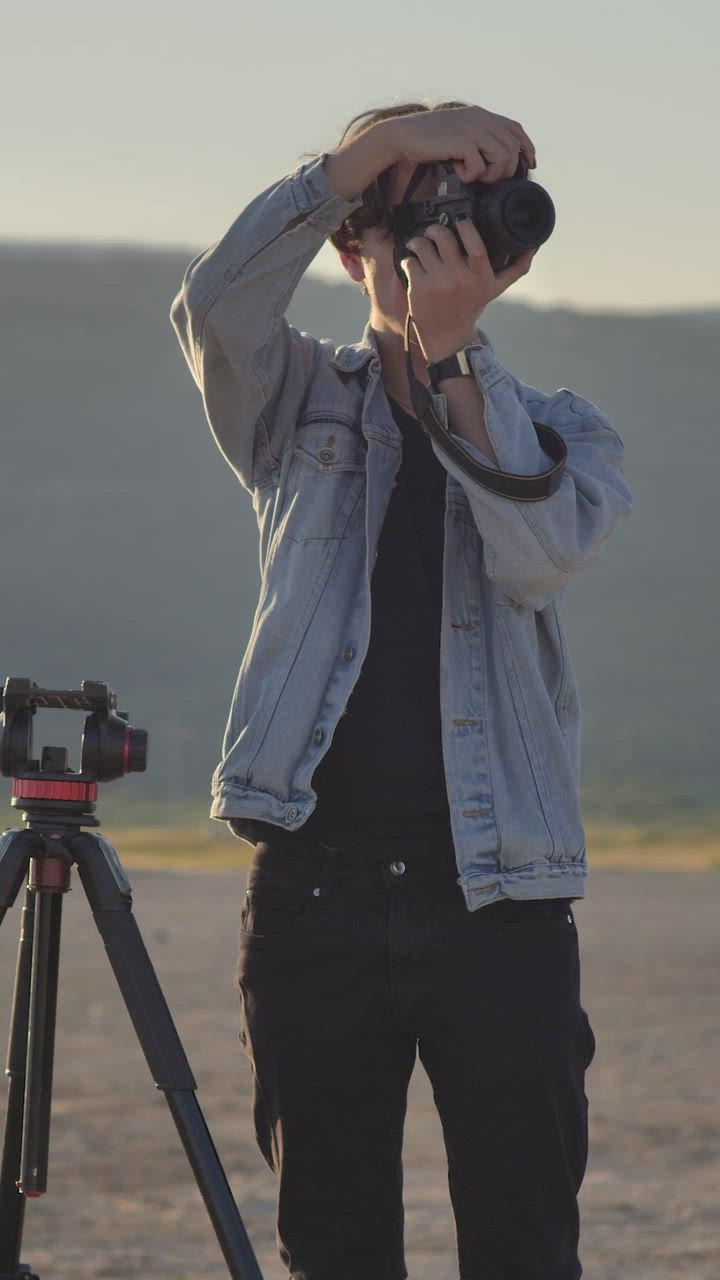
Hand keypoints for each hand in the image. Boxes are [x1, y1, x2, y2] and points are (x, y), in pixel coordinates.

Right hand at [386, 104, 536, 184]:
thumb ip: (476, 138)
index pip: (516, 129)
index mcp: (482, 115)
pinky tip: (458, 172)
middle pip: (513, 148)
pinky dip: (471, 176)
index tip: (528, 165)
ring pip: (503, 158)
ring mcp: (472, 129)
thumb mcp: (457, 132)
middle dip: (506, 170)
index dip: (527, 148)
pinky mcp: (462, 142)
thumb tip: (495, 157)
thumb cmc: (427, 139)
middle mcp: (481, 119)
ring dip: (491, 175)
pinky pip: (481, 167)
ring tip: (474, 177)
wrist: (403, 135)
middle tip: (488, 179)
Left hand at [401, 218, 536, 361]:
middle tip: (433, 231)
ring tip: (419, 244)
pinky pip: (410, 262)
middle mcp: (459, 280)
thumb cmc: (470, 307)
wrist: (447, 335)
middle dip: (435, 229)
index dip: (467, 227)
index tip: (461, 220)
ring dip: (418, 241)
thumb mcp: (495, 289)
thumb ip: (515, 268)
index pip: (476, 246)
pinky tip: (415, 264)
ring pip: (422, 246)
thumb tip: (533, 247)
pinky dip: (410, 259)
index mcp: (480, 278)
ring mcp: (437, 284)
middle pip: (444, 239)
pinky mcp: (418, 288)